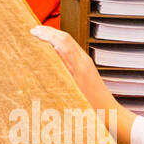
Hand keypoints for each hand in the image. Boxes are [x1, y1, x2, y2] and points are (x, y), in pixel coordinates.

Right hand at [30, 25, 133, 143]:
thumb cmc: (91, 109)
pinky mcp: (87, 66)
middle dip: (48, 31)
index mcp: (79, 67)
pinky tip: (52, 47)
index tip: (33, 32)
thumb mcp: (70, 96)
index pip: (62, 43)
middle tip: (33, 30)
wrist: (109, 113)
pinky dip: (60, 43)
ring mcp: (86, 62)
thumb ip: (59, 78)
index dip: (47, 35)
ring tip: (40, 35)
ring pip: (69, 41)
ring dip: (54, 36)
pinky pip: (72, 49)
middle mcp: (83, 61)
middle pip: (65, 38)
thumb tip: (44, 67)